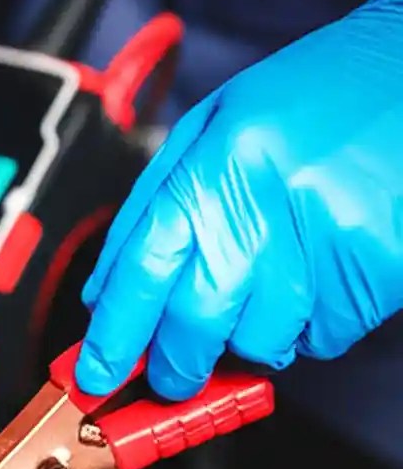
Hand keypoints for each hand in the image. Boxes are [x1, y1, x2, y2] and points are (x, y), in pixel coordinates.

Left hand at [75, 0, 402, 399]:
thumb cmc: (315, 94)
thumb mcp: (214, 125)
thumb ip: (155, 205)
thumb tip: (108, 293)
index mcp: (216, 162)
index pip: (142, 271)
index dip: (114, 337)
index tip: (95, 374)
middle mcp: (267, 206)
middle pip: (197, 325)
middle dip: (175, 364)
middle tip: (171, 372)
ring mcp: (329, 244)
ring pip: (261, 342)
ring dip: (247, 338)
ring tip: (260, 289)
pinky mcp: (380, 270)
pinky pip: (323, 336)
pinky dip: (306, 326)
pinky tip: (313, 278)